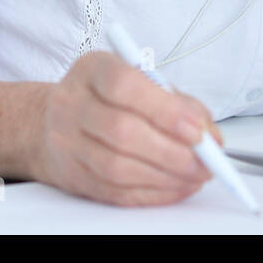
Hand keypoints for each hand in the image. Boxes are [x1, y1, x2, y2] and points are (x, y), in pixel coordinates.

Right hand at [29, 52, 223, 205]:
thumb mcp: (144, 83)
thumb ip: (181, 104)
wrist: (52, 121)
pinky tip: (174, 187)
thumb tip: (210, 136)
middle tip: (204, 162)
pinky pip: (114, 192)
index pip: (125, 85)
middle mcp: (72, 103)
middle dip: (172, 152)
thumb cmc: (110, 98)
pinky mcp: (71, 175)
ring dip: (165, 177)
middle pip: (122, 132)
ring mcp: (65, 141)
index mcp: (94, 69)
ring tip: (195, 176)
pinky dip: (151, 194)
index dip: (166, 111)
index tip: (197, 131)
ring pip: (116, 167)